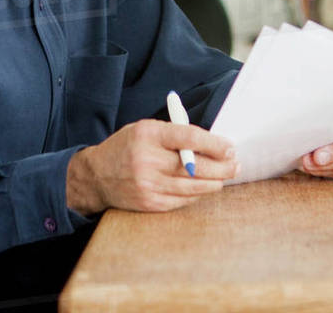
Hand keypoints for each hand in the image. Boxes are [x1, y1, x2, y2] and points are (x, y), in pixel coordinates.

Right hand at [66, 119, 238, 214]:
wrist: (96, 176)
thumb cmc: (128, 147)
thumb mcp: (147, 130)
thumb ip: (176, 133)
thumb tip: (213, 143)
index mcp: (148, 135)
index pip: (188, 138)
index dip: (214, 144)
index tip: (230, 147)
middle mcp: (147, 160)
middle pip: (194, 166)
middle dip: (221, 166)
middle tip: (235, 164)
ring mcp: (148, 185)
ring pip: (193, 186)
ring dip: (215, 182)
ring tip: (226, 176)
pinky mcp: (150, 204)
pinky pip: (183, 200)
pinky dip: (198, 193)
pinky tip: (206, 187)